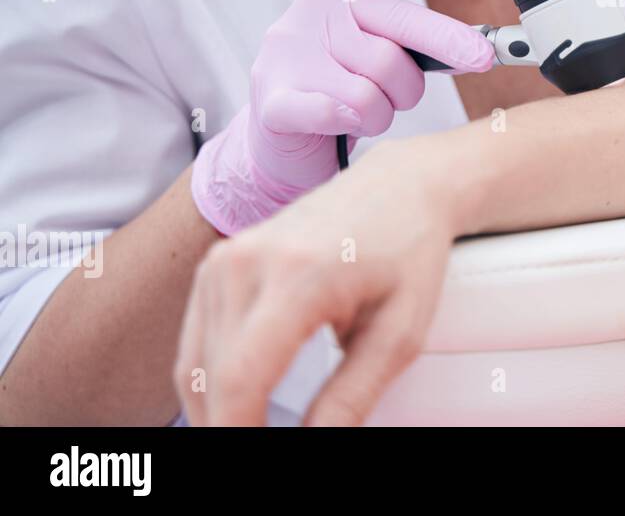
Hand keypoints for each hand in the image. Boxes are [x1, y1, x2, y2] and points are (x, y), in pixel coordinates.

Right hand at [175, 137, 460, 425]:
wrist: (400, 187)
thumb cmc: (409, 254)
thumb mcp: (400, 334)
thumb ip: (351, 398)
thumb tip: (314, 447)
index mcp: (297, 275)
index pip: (241, 380)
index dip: (240, 436)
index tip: (262, 459)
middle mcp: (246, 261)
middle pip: (211, 378)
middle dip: (228, 431)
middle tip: (266, 447)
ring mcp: (224, 258)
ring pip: (193, 365)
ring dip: (214, 413)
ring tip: (256, 434)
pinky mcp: (217, 262)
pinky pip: (196, 341)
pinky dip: (211, 383)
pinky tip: (242, 407)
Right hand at [191, 0, 493, 234]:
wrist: (275, 144)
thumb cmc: (335, 97)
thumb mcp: (370, 61)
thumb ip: (411, 50)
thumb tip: (476, 49)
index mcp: (336, 3)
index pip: (404, 18)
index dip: (448, 39)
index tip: (486, 55)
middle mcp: (305, 21)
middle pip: (390, 60)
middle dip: (403, 93)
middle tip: (387, 103)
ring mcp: (283, 58)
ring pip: (368, 95)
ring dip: (377, 118)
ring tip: (358, 117)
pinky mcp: (271, 101)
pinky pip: (335, 112)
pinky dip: (349, 124)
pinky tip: (341, 126)